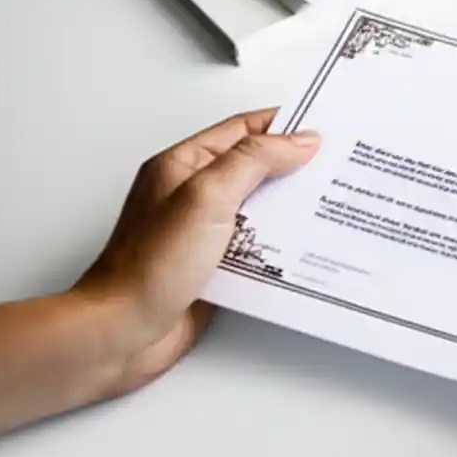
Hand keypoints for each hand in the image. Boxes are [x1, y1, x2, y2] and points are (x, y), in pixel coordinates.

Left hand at [73, 108, 319, 395]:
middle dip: (295, 167)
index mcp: (184, 165)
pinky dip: (282, 245)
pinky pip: (258, 245)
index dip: (285, 126)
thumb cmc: (146, 267)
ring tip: (325, 205)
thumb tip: (297, 140)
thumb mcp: (207, 197)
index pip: (244, 131)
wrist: (122, 331)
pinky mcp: (214, 264)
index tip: (322, 129)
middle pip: (256, 167)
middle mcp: (193, 194)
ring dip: (291, 208)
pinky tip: (301, 248)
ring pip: (260, 207)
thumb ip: (253, 161)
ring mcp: (204, 230)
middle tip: (334, 166)